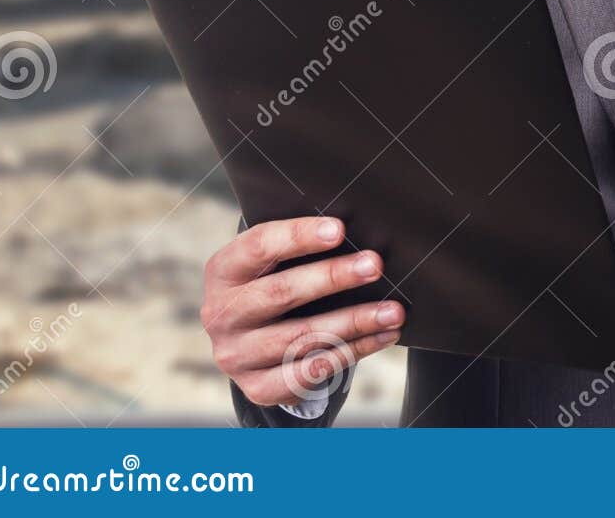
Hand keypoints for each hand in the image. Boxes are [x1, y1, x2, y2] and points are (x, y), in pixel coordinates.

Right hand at [201, 216, 402, 408]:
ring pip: (301, 338)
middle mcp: (221, 315)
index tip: (340, 229)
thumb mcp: (274, 260)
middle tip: (374, 265)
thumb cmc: (277, 281)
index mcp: (223, 272)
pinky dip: (352, 352)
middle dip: (333, 277)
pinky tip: (383, 336)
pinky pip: (310, 373)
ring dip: (354, 322)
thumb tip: (360, 227)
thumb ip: (301, 244)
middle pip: (281, 293)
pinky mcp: (257, 387)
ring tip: (393, 311)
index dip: (298, 236)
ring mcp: (236, 355)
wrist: (255, 338)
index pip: (258, 247)